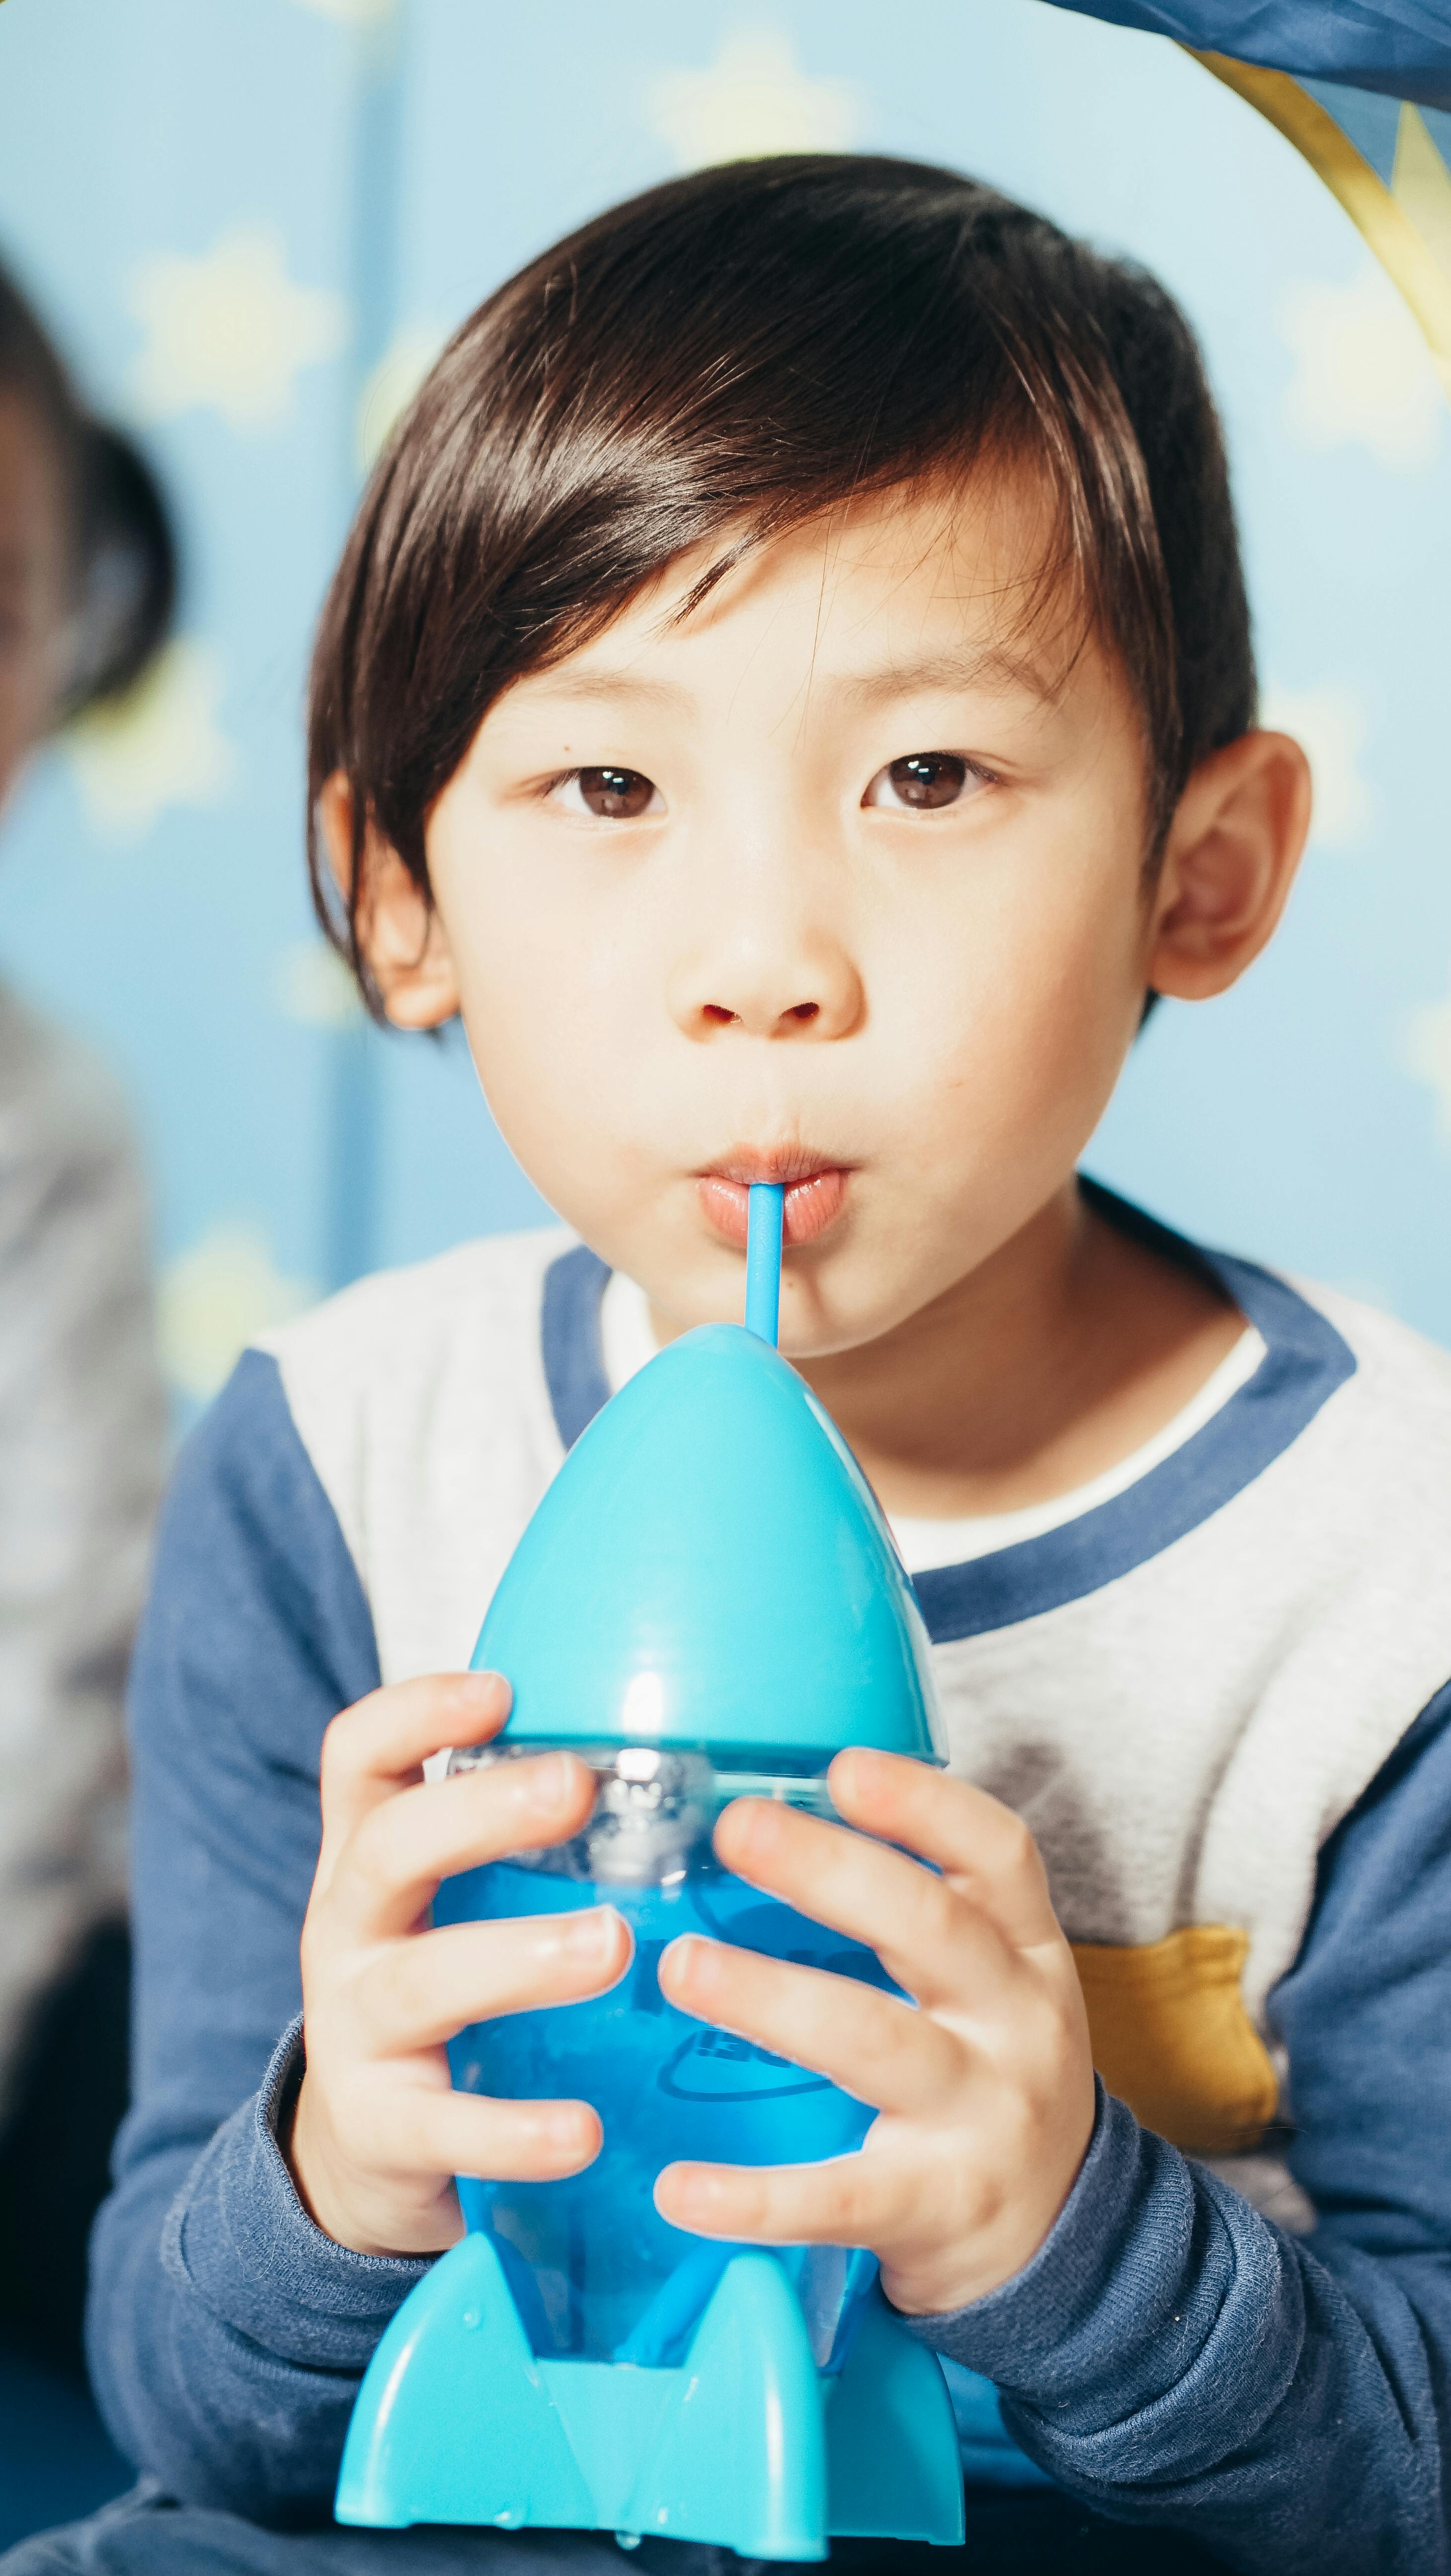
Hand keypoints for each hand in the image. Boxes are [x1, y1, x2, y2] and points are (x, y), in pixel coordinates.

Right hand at [287, 1672, 630, 2257]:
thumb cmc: (445, 1985)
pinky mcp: (383, 2129)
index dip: (417, 1712)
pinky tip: (584, 2131)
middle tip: (577, 1788)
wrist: (361, 2149)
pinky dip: (513, 2130)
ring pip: (422, 1981)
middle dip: (480, 1812)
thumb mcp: (450, 1898)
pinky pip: (445, 2128)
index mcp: (368, 1856)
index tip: (500, 1690)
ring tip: (611, 1945)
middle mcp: (348, 1929)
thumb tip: (688, 1754)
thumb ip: (521, 1835)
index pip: (358, 1756)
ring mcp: (356, 2029)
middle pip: (388, 1849)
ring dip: (518, 1959)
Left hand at [653, 1749, 1093, 2317]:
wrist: (1063, 2241)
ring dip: (772, 2000)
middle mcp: (1019, 2021)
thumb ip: (915, 1910)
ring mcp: (986, 2117)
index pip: (998, 1853)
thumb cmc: (990, 2075)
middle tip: (736, 1828)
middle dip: (829, 1871)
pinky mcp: (941, 2207)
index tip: (843, 1765)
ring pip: (876, 2043)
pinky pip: (841, 2197)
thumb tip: (772, 1821)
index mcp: (1026, 1951)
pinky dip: (757, 2196)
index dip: (925, 1804)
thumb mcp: (992, 1981)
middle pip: (931, 1927)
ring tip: (681, 1966)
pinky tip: (679, 2189)